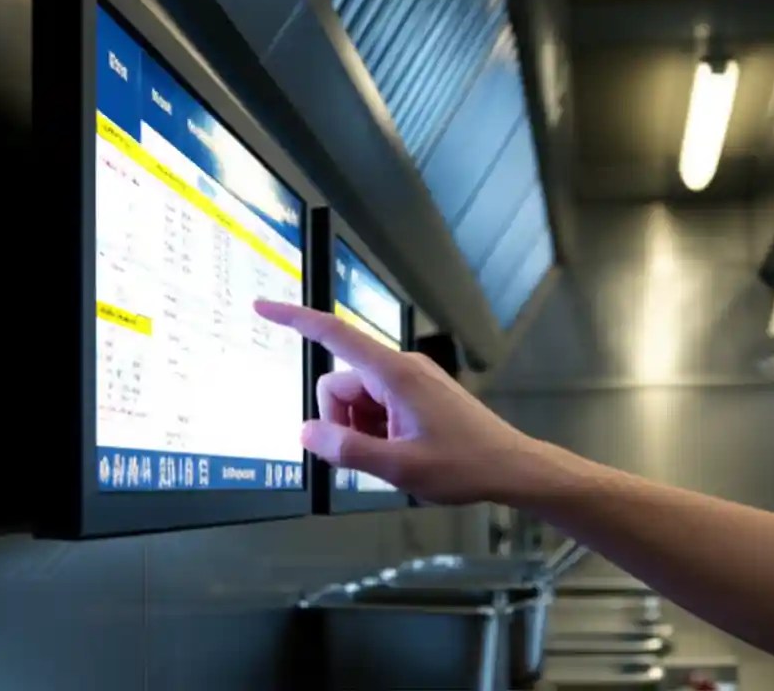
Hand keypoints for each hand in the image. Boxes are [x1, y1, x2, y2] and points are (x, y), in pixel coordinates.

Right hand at [254, 301, 571, 504]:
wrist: (511, 467)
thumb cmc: (463, 466)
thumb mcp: (398, 467)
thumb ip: (346, 449)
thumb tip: (307, 433)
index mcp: (394, 373)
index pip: (333, 335)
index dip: (294, 319)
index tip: (262, 306)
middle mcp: (400, 367)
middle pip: (340, 385)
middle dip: (341, 422)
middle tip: (375, 457)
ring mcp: (411, 378)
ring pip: (357, 400)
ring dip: (361, 429)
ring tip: (396, 457)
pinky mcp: (418, 391)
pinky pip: (377, 405)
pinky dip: (377, 429)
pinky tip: (402, 451)